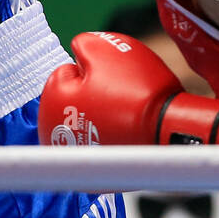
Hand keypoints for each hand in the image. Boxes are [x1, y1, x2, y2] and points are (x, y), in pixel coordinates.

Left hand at [38, 31, 218, 145]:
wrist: (167, 131)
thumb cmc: (136, 89)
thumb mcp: (106, 48)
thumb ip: (83, 44)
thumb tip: (78, 49)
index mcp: (51, 99)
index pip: (67, 72)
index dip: (93, 68)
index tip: (113, 76)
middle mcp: (53, 133)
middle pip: (75, 99)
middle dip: (94, 92)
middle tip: (121, 93)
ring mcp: (75, 156)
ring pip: (88, 122)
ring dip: (104, 115)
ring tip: (128, 111)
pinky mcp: (95, 173)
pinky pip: (102, 144)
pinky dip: (113, 137)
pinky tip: (130, 131)